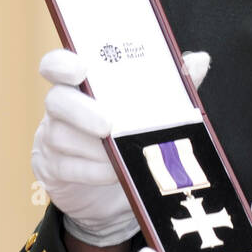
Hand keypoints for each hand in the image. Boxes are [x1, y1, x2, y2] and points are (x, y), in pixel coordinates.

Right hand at [31, 47, 210, 246]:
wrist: (111, 190)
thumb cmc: (128, 135)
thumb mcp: (150, 109)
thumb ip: (170, 85)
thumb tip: (199, 61)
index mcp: (82, 83)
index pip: (57, 64)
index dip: (62, 63)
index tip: (80, 68)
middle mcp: (61, 107)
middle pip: (56, 100)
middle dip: (81, 111)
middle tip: (107, 124)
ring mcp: (52, 139)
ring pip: (60, 137)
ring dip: (93, 147)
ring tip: (121, 153)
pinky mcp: (53, 170)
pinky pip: (67, 168)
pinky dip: (93, 170)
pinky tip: (114, 172)